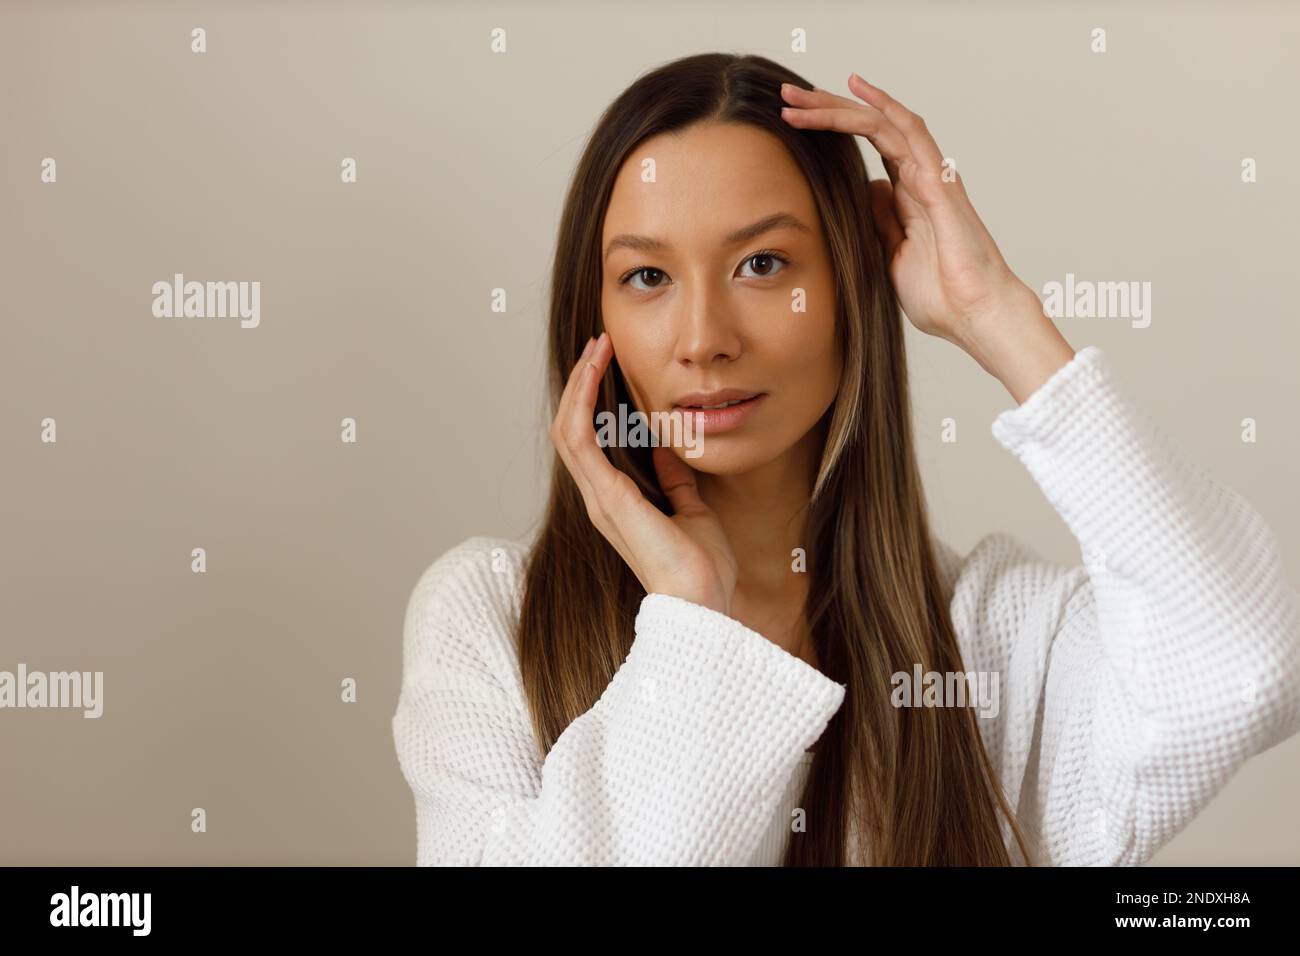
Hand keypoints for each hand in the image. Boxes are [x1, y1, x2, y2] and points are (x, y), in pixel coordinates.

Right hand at [549, 332, 738, 614]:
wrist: (703, 603)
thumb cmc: (701, 569)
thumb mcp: (691, 509)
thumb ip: (676, 480)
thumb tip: (671, 449)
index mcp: (615, 500)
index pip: (590, 441)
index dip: (591, 401)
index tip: (607, 365)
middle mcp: (599, 497)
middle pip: (572, 429)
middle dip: (581, 384)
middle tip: (597, 346)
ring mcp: (600, 498)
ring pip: (569, 429)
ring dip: (579, 385)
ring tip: (595, 349)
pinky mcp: (609, 498)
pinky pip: (582, 441)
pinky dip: (583, 402)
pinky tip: (594, 373)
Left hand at [779, 74, 1073, 401]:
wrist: (975, 316)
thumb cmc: (942, 296)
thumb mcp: (893, 256)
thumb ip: (883, 222)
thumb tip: (869, 192)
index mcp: (909, 194)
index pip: (868, 146)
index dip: (832, 128)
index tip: (792, 119)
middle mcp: (920, 177)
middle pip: (870, 127)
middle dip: (826, 108)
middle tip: (785, 94)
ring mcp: (931, 176)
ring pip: (884, 123)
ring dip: (841, 105)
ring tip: (802, 94)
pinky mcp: (938, 183)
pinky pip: (910, 133)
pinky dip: (883, 109)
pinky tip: (858, 90)